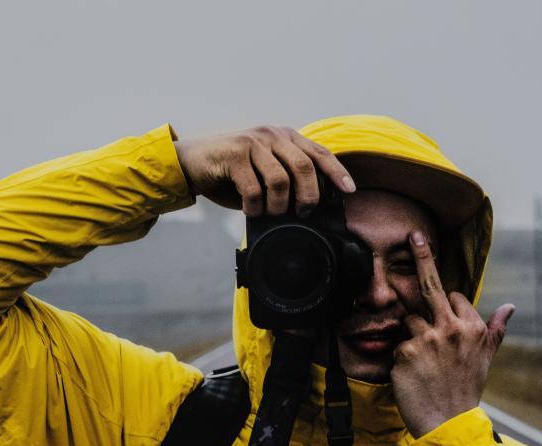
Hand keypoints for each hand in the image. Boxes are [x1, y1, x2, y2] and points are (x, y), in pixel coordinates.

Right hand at [174, 126, 355, 216]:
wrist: (191, 163)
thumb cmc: (230, 173)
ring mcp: (253, 143)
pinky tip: (251, 211)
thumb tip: (311, 206)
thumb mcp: (263, 172)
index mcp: (284, 137)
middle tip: (303, 213)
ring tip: (271, 213)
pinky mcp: (234, 154)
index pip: (319, 153)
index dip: (337, 172)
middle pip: (304, 168)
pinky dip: (255, 207)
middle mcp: (272, 135)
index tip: (349, 191)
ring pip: (280, 180)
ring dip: (278, 205)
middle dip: (309, 196)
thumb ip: (286, 180)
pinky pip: (254, 189)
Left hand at [391, 231, 514, 438]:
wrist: (449, 424)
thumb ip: (495, 330)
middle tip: (414, 235)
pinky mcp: (405, 352)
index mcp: (474, 327)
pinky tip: (412, 375)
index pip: (455, 297)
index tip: (446, 318)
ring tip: (423, 364)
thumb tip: (511, 306)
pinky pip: (396, 343)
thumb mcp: (486, 359)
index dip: (448, 307)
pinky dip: (400, 356)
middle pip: (431, 284)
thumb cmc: (465, 390)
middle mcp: (452, 328)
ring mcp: (427, 339)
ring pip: (409, 319)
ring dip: (411, 335)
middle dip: (423, 256)